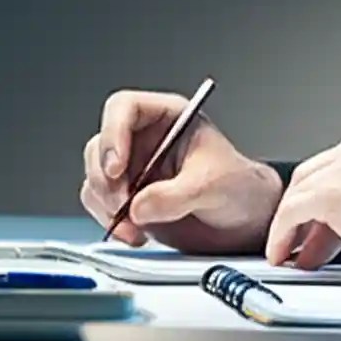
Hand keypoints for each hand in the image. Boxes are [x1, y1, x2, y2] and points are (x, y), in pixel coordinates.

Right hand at [80, 89, 282, 253]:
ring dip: (106, 205)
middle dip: (106, 180)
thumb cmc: (239, 186)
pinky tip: (135, 233)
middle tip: (123, 204)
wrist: (244, 220)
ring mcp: (135, 168)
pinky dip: (109, 221)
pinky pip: (100, 204)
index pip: (125, 107)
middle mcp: (146, 139)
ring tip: (134, 226)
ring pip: (96, 177)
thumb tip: (138, 207)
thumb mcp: (212, 185)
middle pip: (102, 146)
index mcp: (169, 117)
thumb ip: (174, 196)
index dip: (114, 133)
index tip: (117, 166)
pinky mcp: (129, 197)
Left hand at [265, 131, 340, 270]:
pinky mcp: (326, 194)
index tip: (320, 227)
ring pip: (298, 194)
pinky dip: (281, 236)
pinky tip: (282, 254)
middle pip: (311, 178)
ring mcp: (339, 169)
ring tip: (288, 253)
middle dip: (304, 214)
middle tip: (300, 242)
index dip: (322, 203)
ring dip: (289, 226)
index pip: (335, 171)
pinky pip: (290, 215)